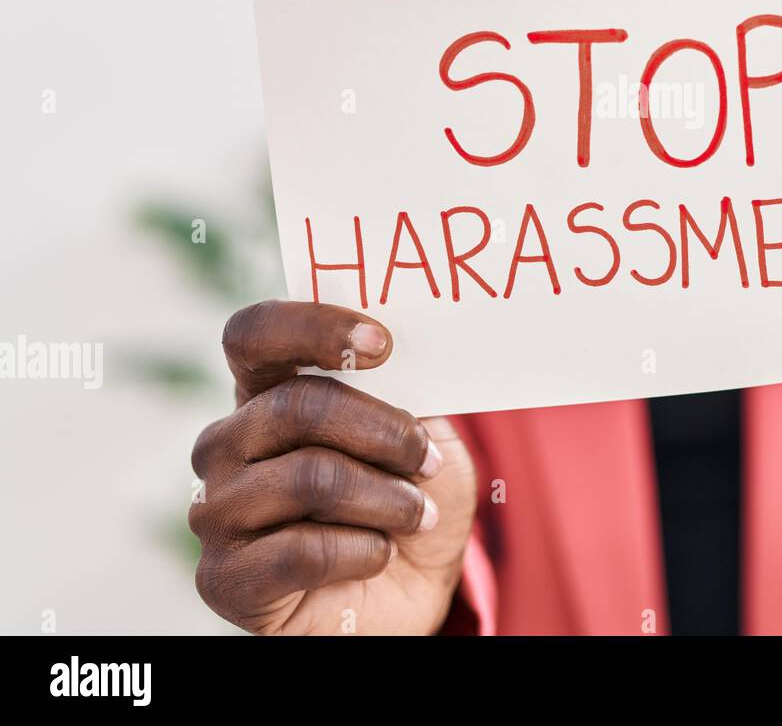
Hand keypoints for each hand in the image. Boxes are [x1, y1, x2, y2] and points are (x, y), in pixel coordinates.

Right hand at [189, 300, 477, 633]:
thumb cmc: (410, 498)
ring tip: (417, 514)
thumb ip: (405, 393)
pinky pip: (301, 551)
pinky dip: (364, 550)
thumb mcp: (426, 434)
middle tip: (426, 461)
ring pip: (308, 477)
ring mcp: (216, 510)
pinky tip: (380, 553)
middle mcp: (227, 444)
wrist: (410, 594)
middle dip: (383, 431)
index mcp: (268, 394)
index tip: (382, 343)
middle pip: (297, 405)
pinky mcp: (223, 578)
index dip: (312, 328)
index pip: (255, 335)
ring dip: (385, 497)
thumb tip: (407, 360)